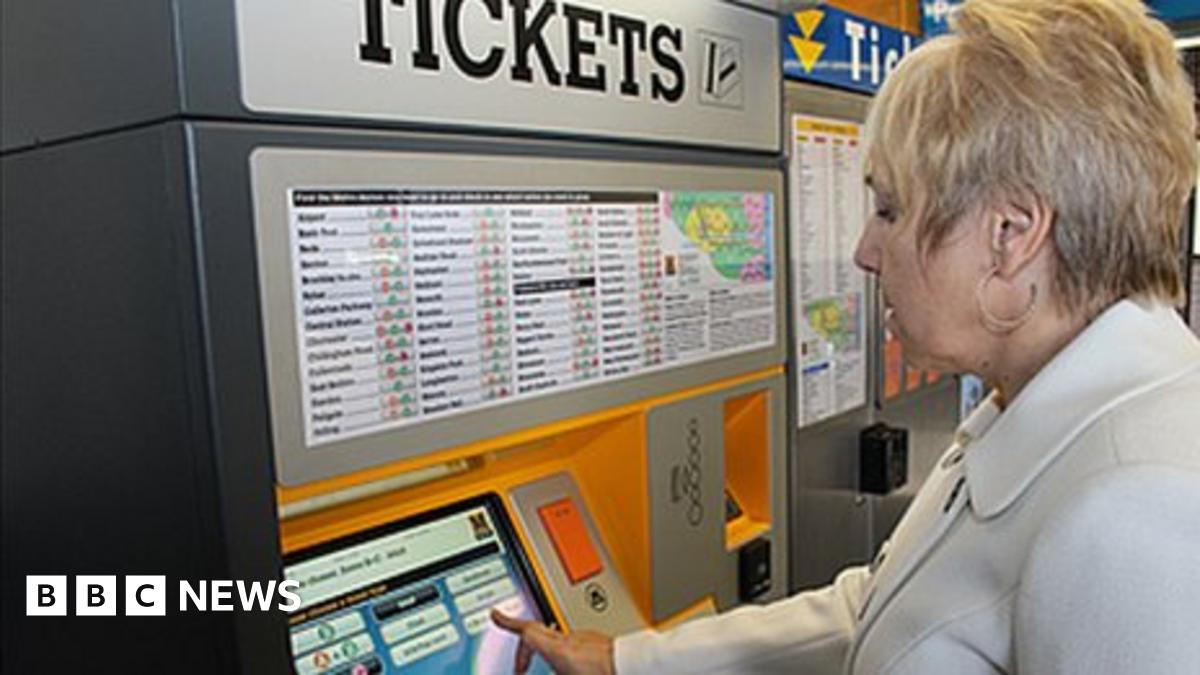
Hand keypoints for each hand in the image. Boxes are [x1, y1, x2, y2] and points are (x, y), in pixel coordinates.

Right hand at [491, 609, 615, 674]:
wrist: (635, 669)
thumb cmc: (604, 673)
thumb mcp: (566, 672)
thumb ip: (552, 669)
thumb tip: (533, 670)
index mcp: (558, 648)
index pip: (526, 630)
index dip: (508, 623)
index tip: (496, 616)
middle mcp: (571, 638)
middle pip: (539, 635)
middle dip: (527, 650)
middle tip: (520, 666)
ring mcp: (586, 639)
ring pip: (559, 643)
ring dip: (551, 658)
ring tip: (557, 673)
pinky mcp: (599, 643)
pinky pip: (576, 648)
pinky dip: (570, 659)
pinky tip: (580, 672)